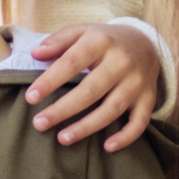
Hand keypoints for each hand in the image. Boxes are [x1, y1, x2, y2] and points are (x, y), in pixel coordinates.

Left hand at [23, 22, 165, 148]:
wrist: (146, 43)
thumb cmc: (104, 40)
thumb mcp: (82, 31)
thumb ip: (58, 40)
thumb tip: (35, 54)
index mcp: (101, 41)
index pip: (72, 62)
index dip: (50, 81)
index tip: (30, 98)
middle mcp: (121, 62)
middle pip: (90, 90)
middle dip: (62, 109)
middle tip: (39, 123)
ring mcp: (137, 82)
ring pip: (111, 109)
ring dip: (86, 127)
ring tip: (62, 138)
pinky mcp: (148, 98)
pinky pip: (140, 122)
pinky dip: (126, 137)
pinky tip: (107, 147)